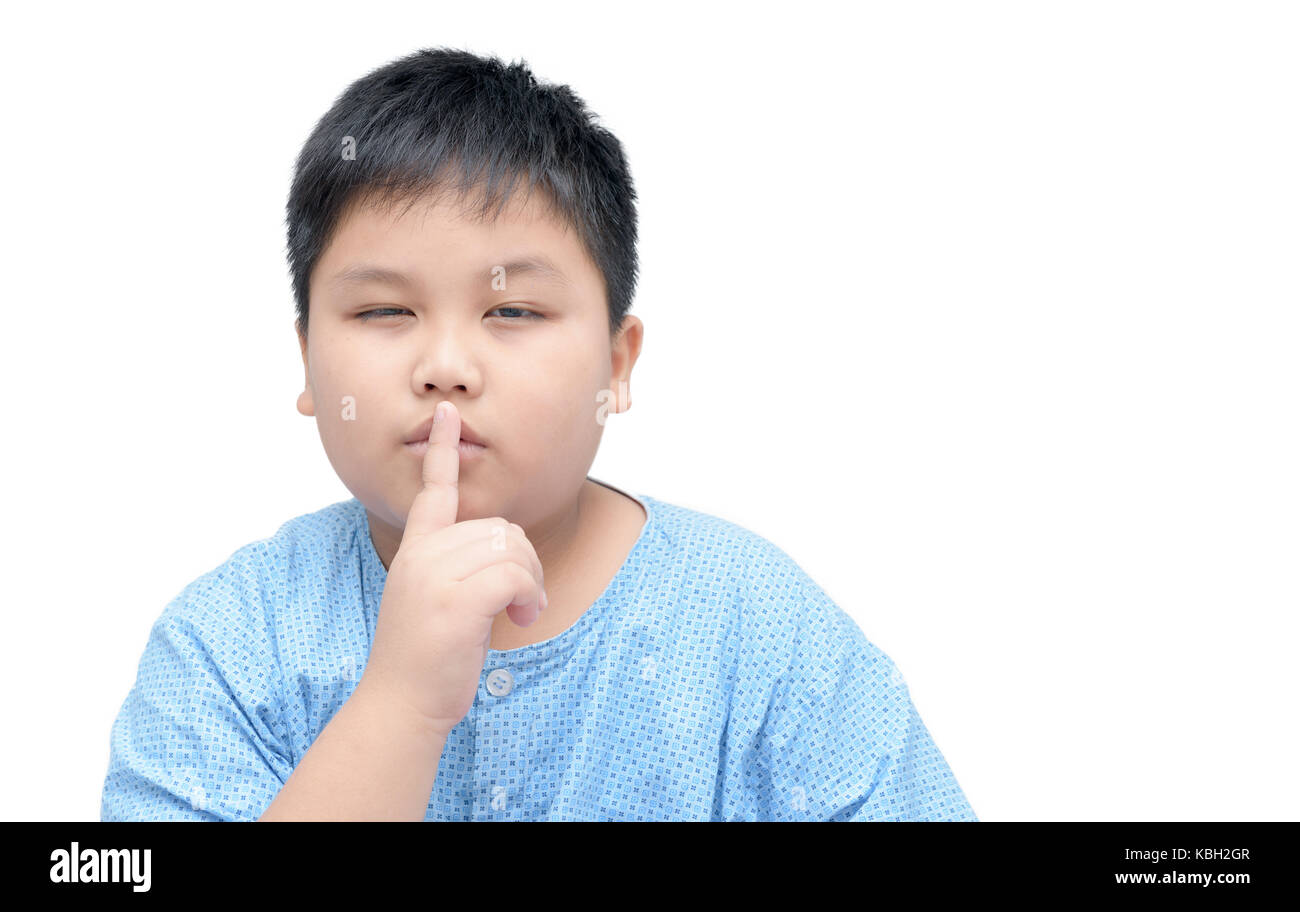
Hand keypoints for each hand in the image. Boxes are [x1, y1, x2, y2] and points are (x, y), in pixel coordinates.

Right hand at [359, 400, 546, 737]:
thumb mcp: (438, 599)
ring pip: (514, 548)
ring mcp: (436, 575)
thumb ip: (460, 565)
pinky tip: (524, 618)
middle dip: (526, 561)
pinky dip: (530, 596)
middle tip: (525, 599)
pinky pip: (516, 575)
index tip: (449, 414)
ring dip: (532, 581)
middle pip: (502, 526)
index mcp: (416, 550)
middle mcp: (423, 554)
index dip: (443, 449)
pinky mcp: (457, 600)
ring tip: (524, 611)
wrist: (401, 704)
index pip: (434, 489)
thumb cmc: (427, 659)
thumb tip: (508, 548)